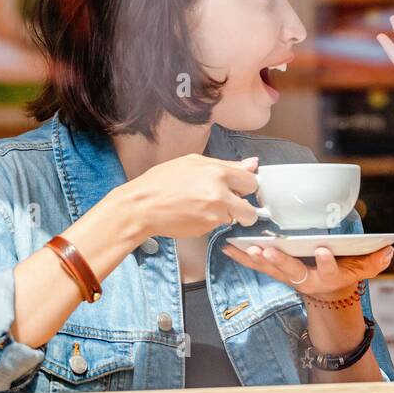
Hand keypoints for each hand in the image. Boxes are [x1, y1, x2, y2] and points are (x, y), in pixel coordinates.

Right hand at [115, 154, 259, 239]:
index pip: (252, 182)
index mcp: (218, 173)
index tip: (239, 189)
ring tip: (202, 206)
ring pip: (233, 219)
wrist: (140, 207)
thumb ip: (227, 165)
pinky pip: (217, 227)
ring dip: (224, 215)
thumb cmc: (162, 182)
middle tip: (228, 203)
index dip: (245, 187)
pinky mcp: (206, 229)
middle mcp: (219, 195)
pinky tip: (193, 214)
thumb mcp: (193, 163)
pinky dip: (210, 222)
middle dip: (243, 209)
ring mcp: (213, 215)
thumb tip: (252, 164)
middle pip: (250, 210)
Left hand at [222, 243, 393, 301]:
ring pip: (271, 269)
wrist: (328, 293)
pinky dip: (243, 258)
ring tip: (245, 247)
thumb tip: (388, 250)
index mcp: (328, 277)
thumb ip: (375, 261)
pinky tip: (229, 248)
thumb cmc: (345, 275)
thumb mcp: (364, 270)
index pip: (329, 270)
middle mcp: (306, 279)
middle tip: (269, 250)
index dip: (326, 261)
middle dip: (281, 261)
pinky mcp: (276, 273)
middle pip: (293, 271)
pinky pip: (258, 266)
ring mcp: (288, 278)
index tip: (322, 249)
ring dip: (257, 259)